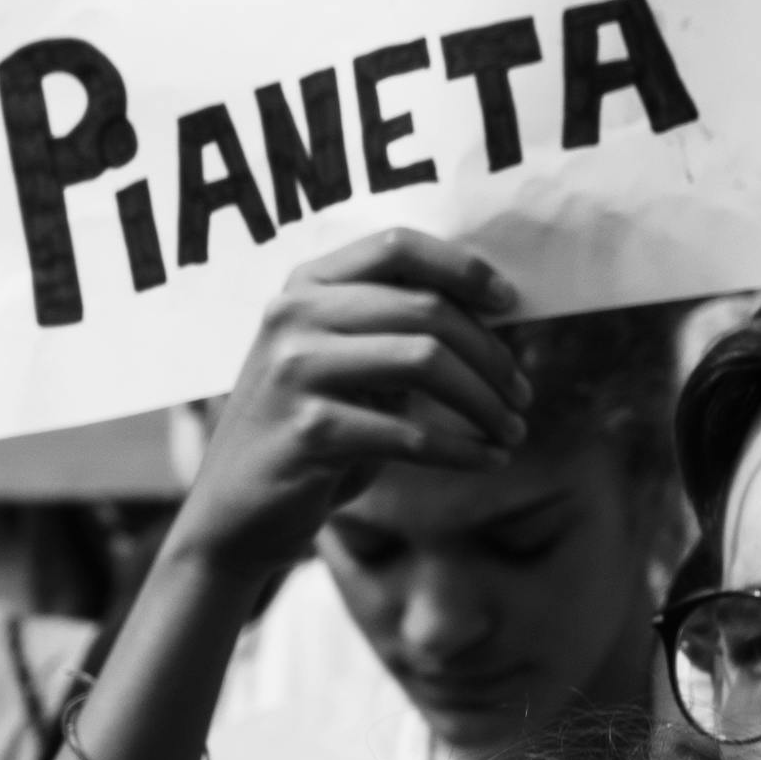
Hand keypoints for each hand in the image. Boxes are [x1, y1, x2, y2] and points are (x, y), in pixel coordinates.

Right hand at [184, 228, 532, 573]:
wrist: (237, 513)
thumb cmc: (313, 432)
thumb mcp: (348, 366)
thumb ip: (397, 330)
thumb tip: (497, 310)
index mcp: (306, 287)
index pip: (396, 246)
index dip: (463, 268)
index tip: (511, 303)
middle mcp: (293, 315)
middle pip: (426, 309)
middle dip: (492, 355)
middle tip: (523, 394)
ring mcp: (294, 370)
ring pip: (425, 360)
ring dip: (485, 401)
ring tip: (514, 430)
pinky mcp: (307, 430)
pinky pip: (410, 432)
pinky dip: (463, 449)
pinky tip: (488, 459)